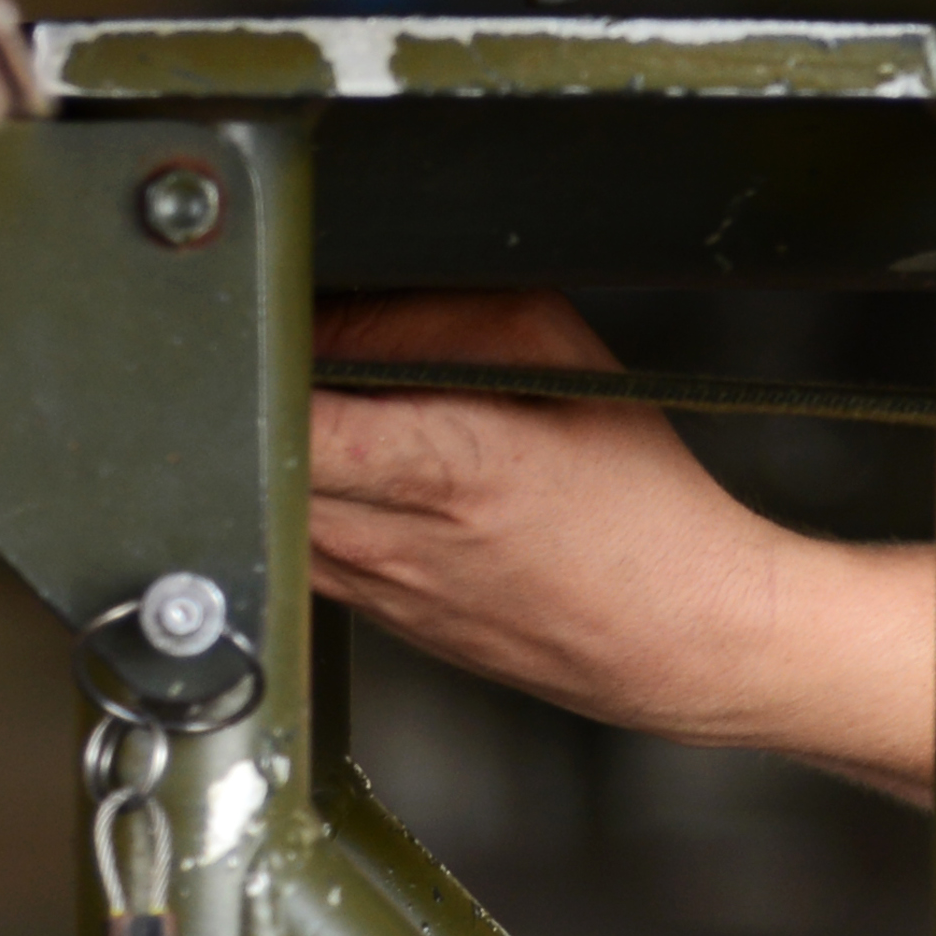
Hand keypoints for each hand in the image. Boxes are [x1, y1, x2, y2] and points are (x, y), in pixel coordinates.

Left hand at [306, 291, 840, 745]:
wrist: (678, 634)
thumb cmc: (638, 503)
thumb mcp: (557, 356)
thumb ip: (438, 314)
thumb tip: (341, 302)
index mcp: (442, 465)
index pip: (290, 413)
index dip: (262, 356)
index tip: (270, 315)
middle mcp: (389, 539)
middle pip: (258, 456)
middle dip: (257, 391)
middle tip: (286, 345)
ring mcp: (372, 588)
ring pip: (263, 503)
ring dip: (277, 447)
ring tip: (332, 404)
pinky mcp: (371, 616)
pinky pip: (296, 541)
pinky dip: (304, 496)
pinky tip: (356, 468)